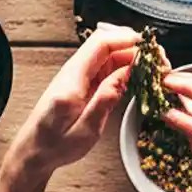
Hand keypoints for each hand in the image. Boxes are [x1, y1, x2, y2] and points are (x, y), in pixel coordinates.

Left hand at [6, 23, 139, 182]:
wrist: (34, 152)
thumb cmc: (53, 145)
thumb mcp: (85, 130)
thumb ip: (105, 100)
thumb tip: (124, 76)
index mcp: (72, 80)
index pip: (101, 43)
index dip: (128, 39)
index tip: (149, 48)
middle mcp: (74, 73)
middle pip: (108, 44)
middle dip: (135, 46)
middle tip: (157, 60)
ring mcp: (79, 76)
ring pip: (110, 54)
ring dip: (133, 57)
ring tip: (153, 69)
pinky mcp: (84, 83)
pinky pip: (107, 67)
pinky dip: (125, 68)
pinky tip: (138, 78)